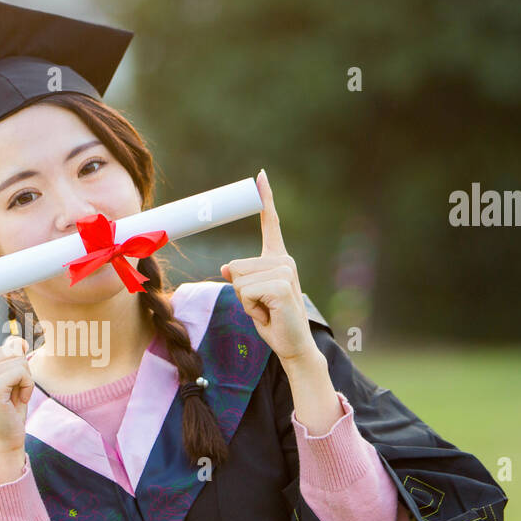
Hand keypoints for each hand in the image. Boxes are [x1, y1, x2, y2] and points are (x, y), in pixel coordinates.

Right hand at [0, 273, 33, 467]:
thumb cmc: (9, 405)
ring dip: (26, 380)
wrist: (4, 438)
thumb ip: (12, 356)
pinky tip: (14, 402)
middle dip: (23, 368)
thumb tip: (22, 344)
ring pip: (20, 359)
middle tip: (12, 390)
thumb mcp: (11, 375)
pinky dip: (26, 387)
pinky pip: (21, 372)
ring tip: (13, 396)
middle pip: (13, 345)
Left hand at [220, 169, 320, 370]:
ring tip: (266, 310)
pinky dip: (251, 308)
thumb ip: (240, 278)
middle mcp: (284, 259)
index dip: (265, 199)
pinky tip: (269, 313)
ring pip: (238, 279)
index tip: (260, 176)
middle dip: (241, 291)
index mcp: (278, 258)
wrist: (293, 344)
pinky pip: (245, 291)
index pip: (269, 223)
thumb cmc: (272, 320)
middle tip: (262, 305)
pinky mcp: (282, 285)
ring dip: (246, 301)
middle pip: (235, 265)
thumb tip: (227, 268)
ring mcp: (285, 270)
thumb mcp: (250, 296)